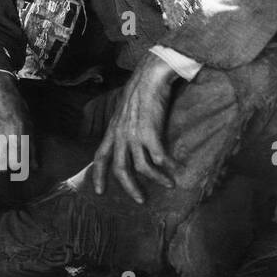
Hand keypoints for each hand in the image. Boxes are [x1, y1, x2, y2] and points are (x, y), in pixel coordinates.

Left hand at [92, 53, 179, 203]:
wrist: (150, 76)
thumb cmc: (141, 93)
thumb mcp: (125, 113)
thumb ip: (124, 128)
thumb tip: (130, 142)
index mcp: (112, 130)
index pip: (99, 156)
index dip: (97, 175)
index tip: (99, 191)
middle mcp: (120, 134)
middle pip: (119, 168)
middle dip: (129, 187)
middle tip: (141, 200)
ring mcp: (134, 134)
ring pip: (141, 167)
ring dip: (156, 179)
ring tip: (169, 185)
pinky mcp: (150, 131)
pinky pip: (159, 157)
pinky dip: (168, 166)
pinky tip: (178, 169)